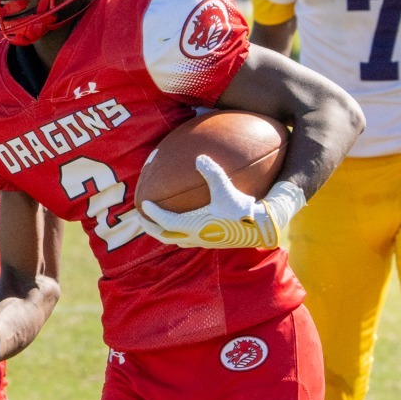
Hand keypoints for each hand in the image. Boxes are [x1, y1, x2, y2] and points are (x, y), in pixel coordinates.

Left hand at [139, 157, 305, 249]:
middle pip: (164, 236)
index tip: (144, 204)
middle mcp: (194, 237)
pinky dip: (178, 232)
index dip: (152, 212)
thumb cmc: (242, 209)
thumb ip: (212, 172)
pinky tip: (184, 222)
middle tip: (141, 218)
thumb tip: (200, 157)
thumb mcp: (226, 188)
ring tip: (156, 223)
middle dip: (150, 228)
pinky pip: (187, 239)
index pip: (165, 221)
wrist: (259, 228)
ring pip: (175, 240)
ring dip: (163, 232)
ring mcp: (202, 242)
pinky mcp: (210, 242)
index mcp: (192, 226)